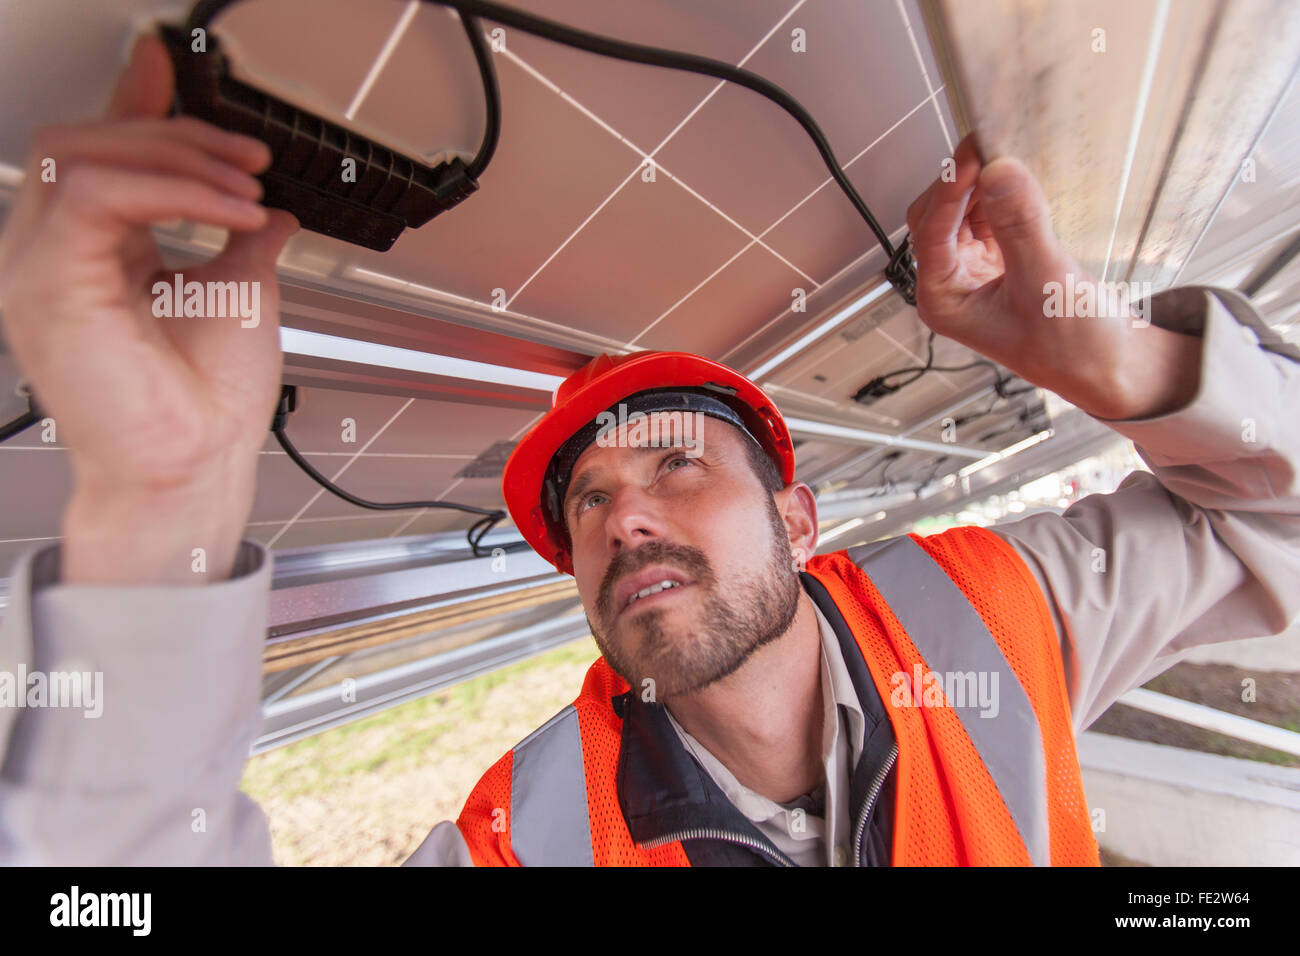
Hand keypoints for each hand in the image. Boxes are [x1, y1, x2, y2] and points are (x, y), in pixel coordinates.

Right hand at [0, 34, 298, 582]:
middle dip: (179, 134)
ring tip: (244, 191)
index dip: (133, 102)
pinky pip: (91, 192)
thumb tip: (264, 200)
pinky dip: (169, 189)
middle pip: (86, 140)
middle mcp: (53, 254)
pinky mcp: (45, 282)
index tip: (171, 68)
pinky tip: (227, 210)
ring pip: (80, 152)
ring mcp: (37, 266)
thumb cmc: (205, 403)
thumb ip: (235, 232)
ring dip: (178, 157)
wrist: (196, 466)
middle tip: (249, 160)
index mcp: (92, 252)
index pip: (98, 152)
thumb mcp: (237, 290)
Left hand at [905, 134, 1199, 420]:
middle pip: (938, 215)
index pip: (931, 232)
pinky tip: (1017, 179)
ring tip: (1007, 156)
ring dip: (983, 184)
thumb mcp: (1046, 281)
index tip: (973, 153)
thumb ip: (1021, 225)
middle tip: (991, 144)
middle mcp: (950, 284)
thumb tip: (999, 172)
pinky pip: (990, 214)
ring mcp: (974, 270)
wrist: (1112, 366)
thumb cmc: (1075, 349)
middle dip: (962, 182)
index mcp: (943, 301)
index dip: (949, 188)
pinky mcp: (1001, 258)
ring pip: (963, 210)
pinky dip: (1001, 194)